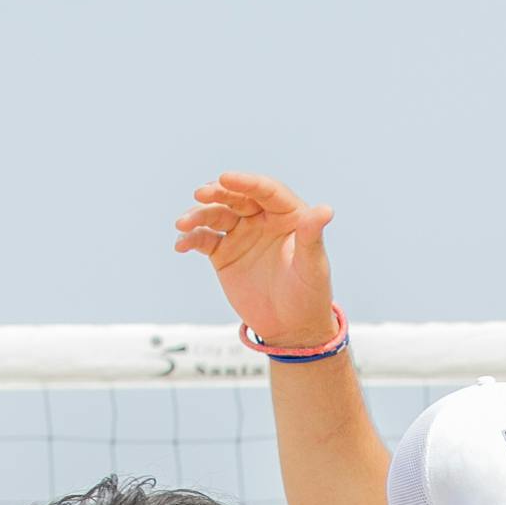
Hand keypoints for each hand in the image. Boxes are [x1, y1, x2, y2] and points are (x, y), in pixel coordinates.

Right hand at [173, 172, 338, 350]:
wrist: (291, 327)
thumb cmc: (310, 294)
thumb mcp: (312, 266)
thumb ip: (312, 237)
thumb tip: (325, 209)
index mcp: (288, 214)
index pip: (265, 191)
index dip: (246, 182)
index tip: (225, 178)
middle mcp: (262, 219)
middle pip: (236, 197)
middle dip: (217, 193)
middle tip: (200, 194)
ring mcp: (241, 234)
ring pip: (216, 216)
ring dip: (198, 216)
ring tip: (182, 224)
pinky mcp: (224, 253)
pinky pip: (204, 240)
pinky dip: (191, 240)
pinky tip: (180, 245)